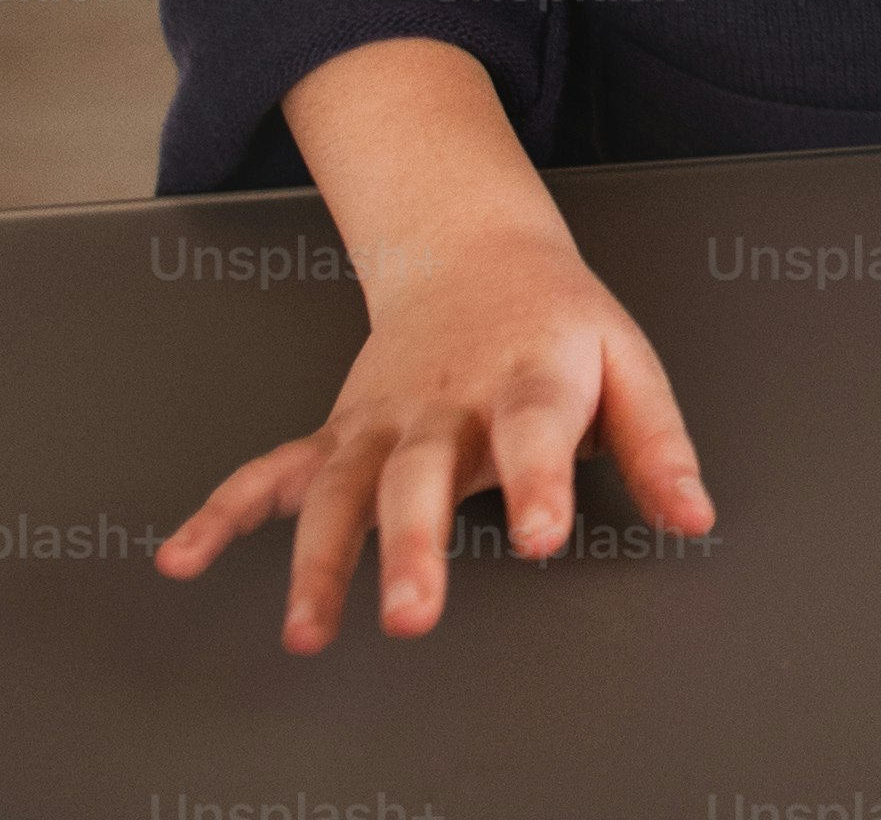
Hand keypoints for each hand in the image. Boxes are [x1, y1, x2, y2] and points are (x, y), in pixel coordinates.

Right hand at [156, 41, 713, 645]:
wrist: (476, 251)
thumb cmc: (559, 322)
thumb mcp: (628, 364)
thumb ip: (658, 445)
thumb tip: (696, 516)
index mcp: (525, 379)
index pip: (533, 434)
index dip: (538, 486)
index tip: (540, 538)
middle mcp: (444, 403)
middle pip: (423, 476)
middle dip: (412, 545)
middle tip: (413, 613)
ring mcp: (381, 420)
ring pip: (338, 489)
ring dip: (318, 559)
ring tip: (309, 629)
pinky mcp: (338, 434)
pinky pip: (270, 472)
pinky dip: (222, 513)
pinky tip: (184, 557)